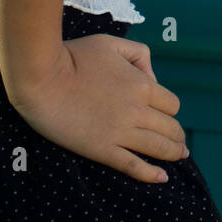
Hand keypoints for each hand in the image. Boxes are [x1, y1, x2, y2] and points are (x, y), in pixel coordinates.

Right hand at [7, 34, 188, 183]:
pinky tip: (162, 178)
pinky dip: (151, 174)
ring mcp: (121, 133)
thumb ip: (138, 54)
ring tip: (179, 156)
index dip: (170, 109)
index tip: (164, 114)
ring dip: (172, 153)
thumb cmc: (75, 56)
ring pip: (157, 148)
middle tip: (178, 141)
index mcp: (142, 84)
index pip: (171, 104)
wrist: (43, 80)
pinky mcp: (103, 150)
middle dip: (177, 135)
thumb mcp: (111, 44)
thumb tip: (151, 77)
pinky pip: (133, 166)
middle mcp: (137, 110)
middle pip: (170, 128)